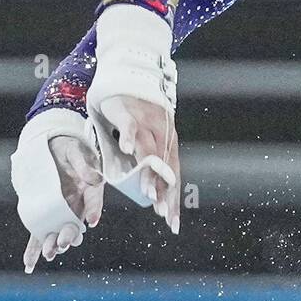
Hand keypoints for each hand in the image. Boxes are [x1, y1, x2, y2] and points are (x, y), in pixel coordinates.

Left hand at [21, 134, 104, 273]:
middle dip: (69, 235)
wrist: (51, 148)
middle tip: (62, 242)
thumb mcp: (76, 151)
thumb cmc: (68, 148)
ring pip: (57, 232)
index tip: (92, 221)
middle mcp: (76, 205)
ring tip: (48, 253)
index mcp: (89, 190)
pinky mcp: (44, 216)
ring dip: (52, 245)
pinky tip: (29, 264)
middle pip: (74, 223)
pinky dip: (33, 250)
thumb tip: (95, 178)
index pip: (93, 202)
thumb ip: (85, 165)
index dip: (94, 211)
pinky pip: (39, 234)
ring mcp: (59, 212)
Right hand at [97, 94, 180, 233]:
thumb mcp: (147, 139)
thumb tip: (147, 192)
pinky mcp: (130, 113)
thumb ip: (147, 163)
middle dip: (164, 193)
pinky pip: (130, 127)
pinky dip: (128, 138)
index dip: (173, 200)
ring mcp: (147, 123)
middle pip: (165, 167)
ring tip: (148, 194)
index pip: (174, 176)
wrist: (129, 77)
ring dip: (149, 173)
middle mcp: (162, 134)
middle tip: (163, 214)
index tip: (173, 223)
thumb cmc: (137, 114)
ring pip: (149, 151)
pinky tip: (126, 152)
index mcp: (168, 143)